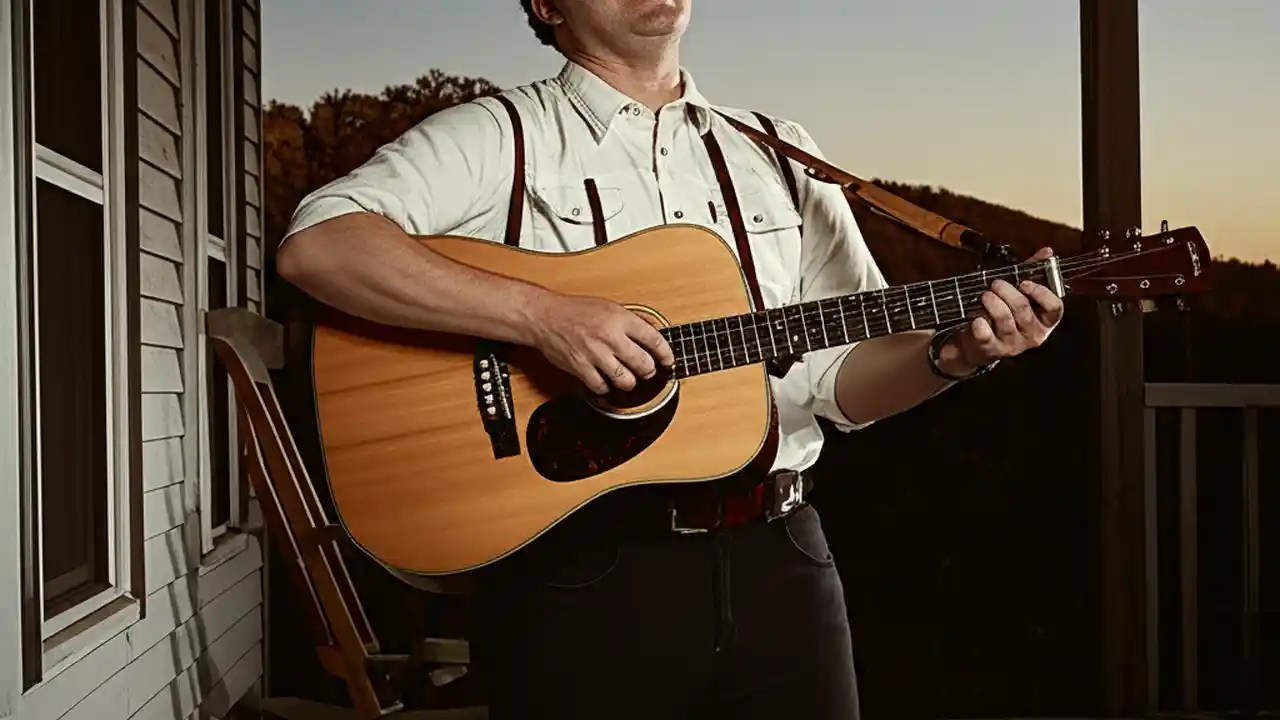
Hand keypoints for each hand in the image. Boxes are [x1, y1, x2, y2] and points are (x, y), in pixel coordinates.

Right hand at [526, 291, 674, 394]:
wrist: (545, 317)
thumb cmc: (575, 310)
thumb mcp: (609, 306)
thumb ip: (632, 320)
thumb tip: (654, 329)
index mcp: (620, 319)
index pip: (654, 340)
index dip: (666, 355)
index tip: (668, 361)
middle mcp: (610, 336)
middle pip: (643, 364)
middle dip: (648, 371)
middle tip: (646, 371)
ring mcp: (595, 354)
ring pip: (625, 380)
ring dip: (629, 382)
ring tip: (627, 378)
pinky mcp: (581, 367)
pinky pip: (601, 386)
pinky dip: (605, 387)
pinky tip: (605, 381)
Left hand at [935, 247, 1064, 374]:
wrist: (978, 343)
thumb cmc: (1004, 313)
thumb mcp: (1019, 294)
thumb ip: (1032, 273)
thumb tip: (1047, 251)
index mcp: (1045, 320)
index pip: (1055, 308)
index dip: (1041, 293)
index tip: (1025, 282)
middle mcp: (1034, 335)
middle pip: (1024, 309)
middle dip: (1008, 292)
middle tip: (996, 283)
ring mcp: (1013, 345)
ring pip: (1005, 320)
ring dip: (993, 303)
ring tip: (984, 295)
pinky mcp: (992, 350)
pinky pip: (986, 335)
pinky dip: (979, 324)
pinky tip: (976, 318)